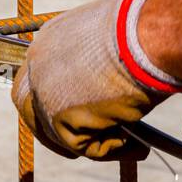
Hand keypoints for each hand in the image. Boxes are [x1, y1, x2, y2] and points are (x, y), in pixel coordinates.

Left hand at [12, 0, 181, 160]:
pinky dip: (112, 149)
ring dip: (95, 142)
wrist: (148, 35)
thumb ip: (101, 64)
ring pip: (61, 133)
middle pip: (32, 108)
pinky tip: (137, 144)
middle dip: (56, 133)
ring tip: (135, 144)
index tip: (76, 117)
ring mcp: (44, 90)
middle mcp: (39, 62)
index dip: (53, 100)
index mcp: (51, 38)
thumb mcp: (115, 42)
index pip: (39, 77)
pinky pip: (84, 145)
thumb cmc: (145, 31)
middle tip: (83, 148)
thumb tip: (113, 87)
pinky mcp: (58, 116)